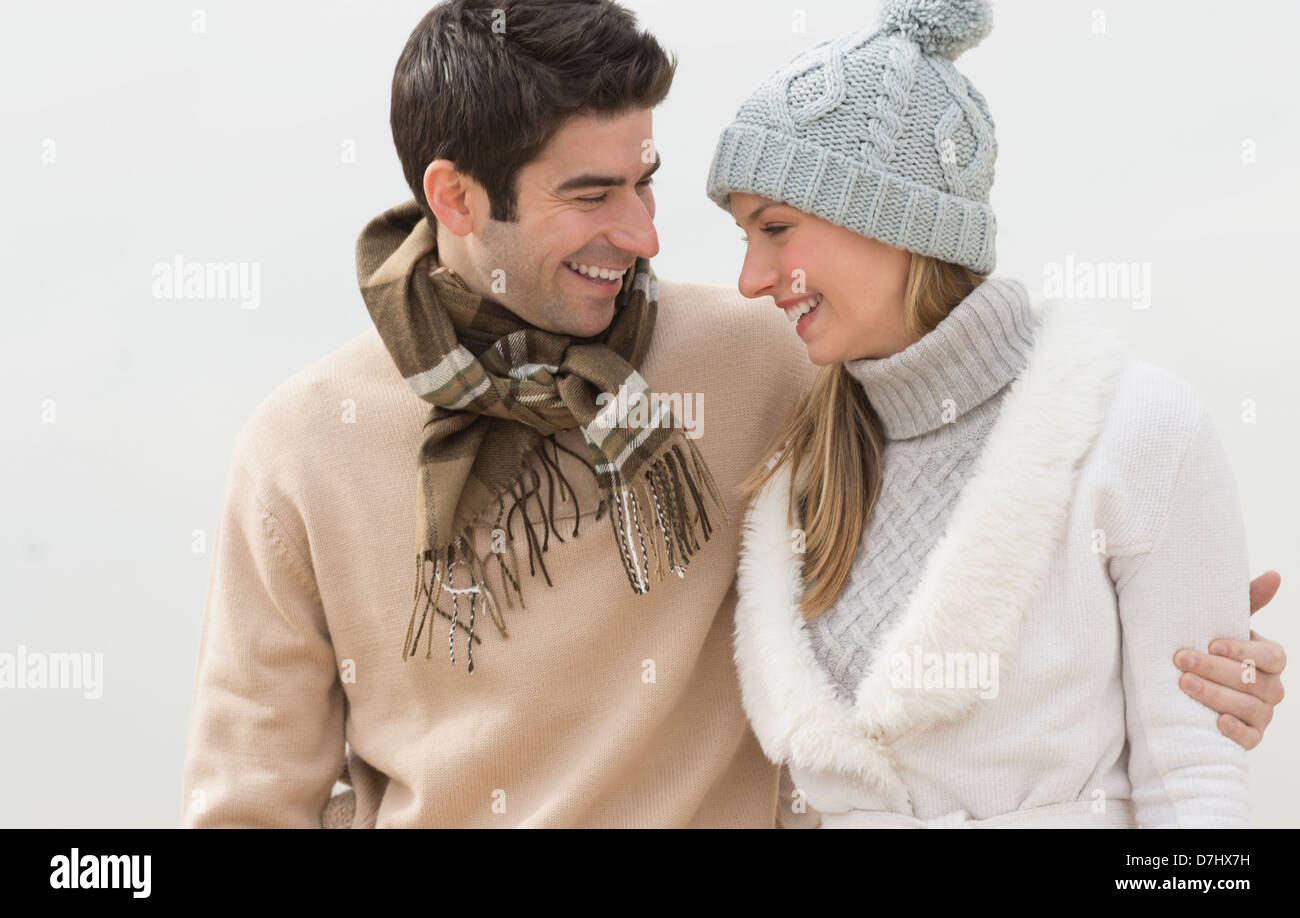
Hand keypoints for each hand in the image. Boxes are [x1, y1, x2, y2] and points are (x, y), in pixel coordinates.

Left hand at [1175, 571, 1284, 749]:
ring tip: (1184, 684)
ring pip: (1250, 708)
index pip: (1270, 655)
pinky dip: (1235, 730)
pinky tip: (1216, 722)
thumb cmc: (1207, 649)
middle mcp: (1271, 687)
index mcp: (1269, 658)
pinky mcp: (1250, 737)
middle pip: (1254, 682)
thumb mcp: (1222, 624)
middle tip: (1181, 661)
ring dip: (1217, 696)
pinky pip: (1250, 738)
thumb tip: (1275, 574)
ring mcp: (1263, 714)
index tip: (1211, 644)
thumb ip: (1247, 600)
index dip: (1243, 650)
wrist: (1183, 687)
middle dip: (1216, 670)